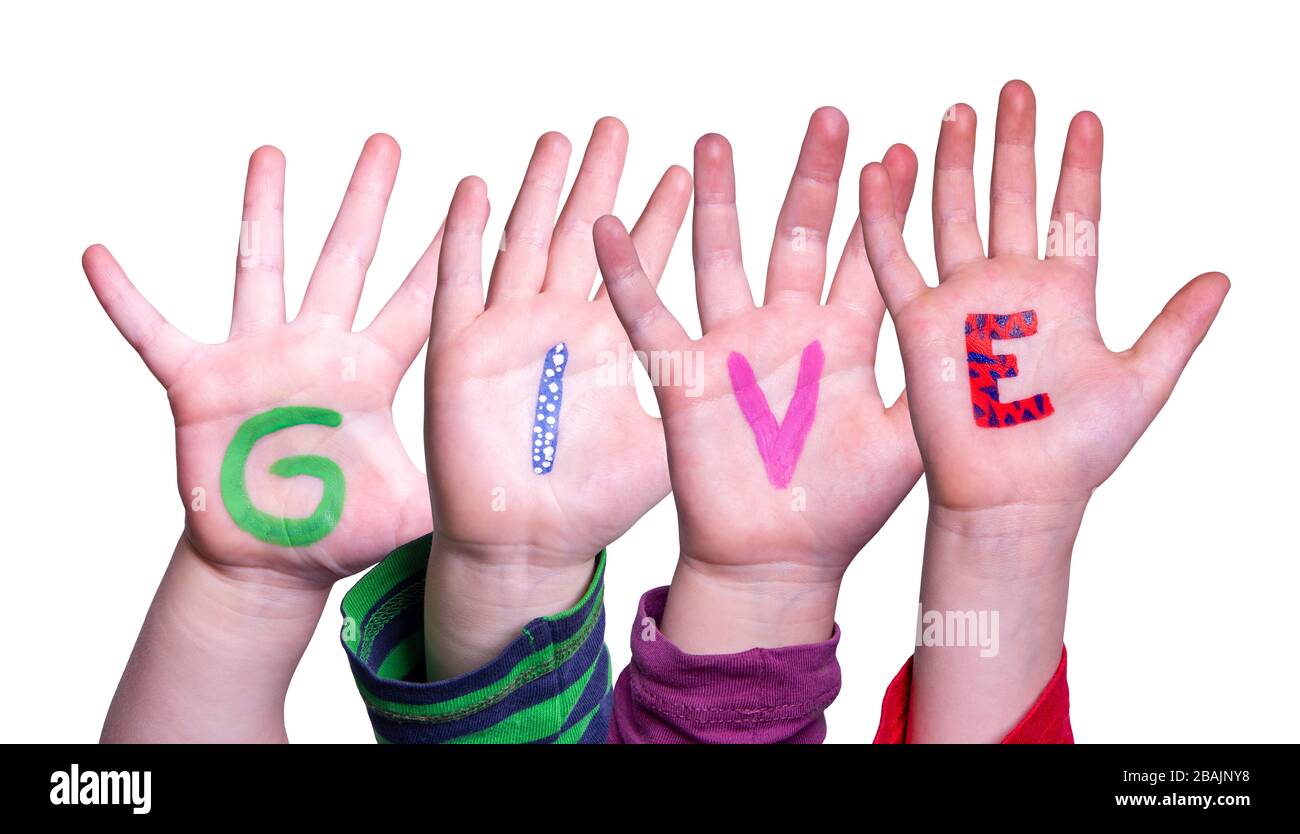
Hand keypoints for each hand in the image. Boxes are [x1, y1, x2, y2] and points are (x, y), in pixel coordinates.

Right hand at [83, 135, 437, 587]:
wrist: (273, 560)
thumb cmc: (343, 529)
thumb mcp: (408, 510)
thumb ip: (453, 490)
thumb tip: (512, 498)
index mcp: (371, 373)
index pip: (417, 302)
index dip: (445, 254)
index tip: (475, 197)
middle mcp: (318, 350)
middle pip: (347, 259)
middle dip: (367, 201)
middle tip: (387, 142)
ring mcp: (258, 360)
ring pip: (261, 269)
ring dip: (264, 212)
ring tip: (270, 152)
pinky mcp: (200, 385)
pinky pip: (155, 333)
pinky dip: (126, 301)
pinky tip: (99, 257)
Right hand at [422, 119, 690, 675]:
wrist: (526, 544)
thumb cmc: (594, 505)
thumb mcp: (664, 442)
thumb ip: (698, 397)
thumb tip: (775, 373)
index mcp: (610, 342)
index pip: (641, 263)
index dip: (663, 215)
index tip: (689, 168)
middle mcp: (561, 327)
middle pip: (582, 235)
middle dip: (600, 179)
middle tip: (618, 125)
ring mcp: (509, 333)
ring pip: (524, 243)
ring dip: (539, 191)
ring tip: (558, 140)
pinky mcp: (461, 352)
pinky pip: (458, 284)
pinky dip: (462, 238)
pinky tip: (474, 189)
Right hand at [595, 109, 922, 650]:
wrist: (774, 561)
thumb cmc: (841, 510)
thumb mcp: (908, 445)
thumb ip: (936, 385)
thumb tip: (993, 340)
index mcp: (846, 342)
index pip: (868, 257)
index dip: (884, 206)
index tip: (902, 150)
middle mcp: (791, 331)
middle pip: (801, 236)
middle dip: (815, 178)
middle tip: (830, 120)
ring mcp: (737, 347)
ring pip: (725, 256)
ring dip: (720, 202)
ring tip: (716, 143)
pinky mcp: (688, 375)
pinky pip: (650, 316)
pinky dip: (628, 275)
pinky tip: (609, 228)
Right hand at [859, 81, 1228, 519]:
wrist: (1014, 496)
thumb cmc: (1075, 453)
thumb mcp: (1143, 382)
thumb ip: (1178, 326)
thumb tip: (1223, 276)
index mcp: (1066, 295)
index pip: (1074, 211)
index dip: (1081, 165)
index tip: (1085, 118)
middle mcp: (1013, 289)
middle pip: (1012, 198)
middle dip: (1013, 144)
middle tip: (1014, 92)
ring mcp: (964, 303)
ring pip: (954, 216)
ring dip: (953, 165)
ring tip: (955, 114)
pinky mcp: (920, 325)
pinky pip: (897, 263)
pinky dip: (885, 219)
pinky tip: (880, 173)